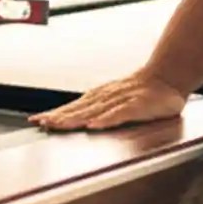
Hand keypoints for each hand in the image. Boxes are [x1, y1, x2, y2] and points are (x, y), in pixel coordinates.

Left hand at [28, 69, 187, 131]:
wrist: (166, 78)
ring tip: (57, 124)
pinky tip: (93, 126)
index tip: (36, 120)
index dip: (54, 114)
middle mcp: (105, 98)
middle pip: (78, 109)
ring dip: (74, 118)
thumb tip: (80, 121)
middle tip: (41, 122)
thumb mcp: (116, 101)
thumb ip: (100, 112)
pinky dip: (106, 119)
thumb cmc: (141, 93)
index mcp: (99, 98)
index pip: (72, 107)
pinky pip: (119, 113)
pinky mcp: (137, 105)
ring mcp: (121, 101)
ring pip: (93, 110)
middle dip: (58, 116)